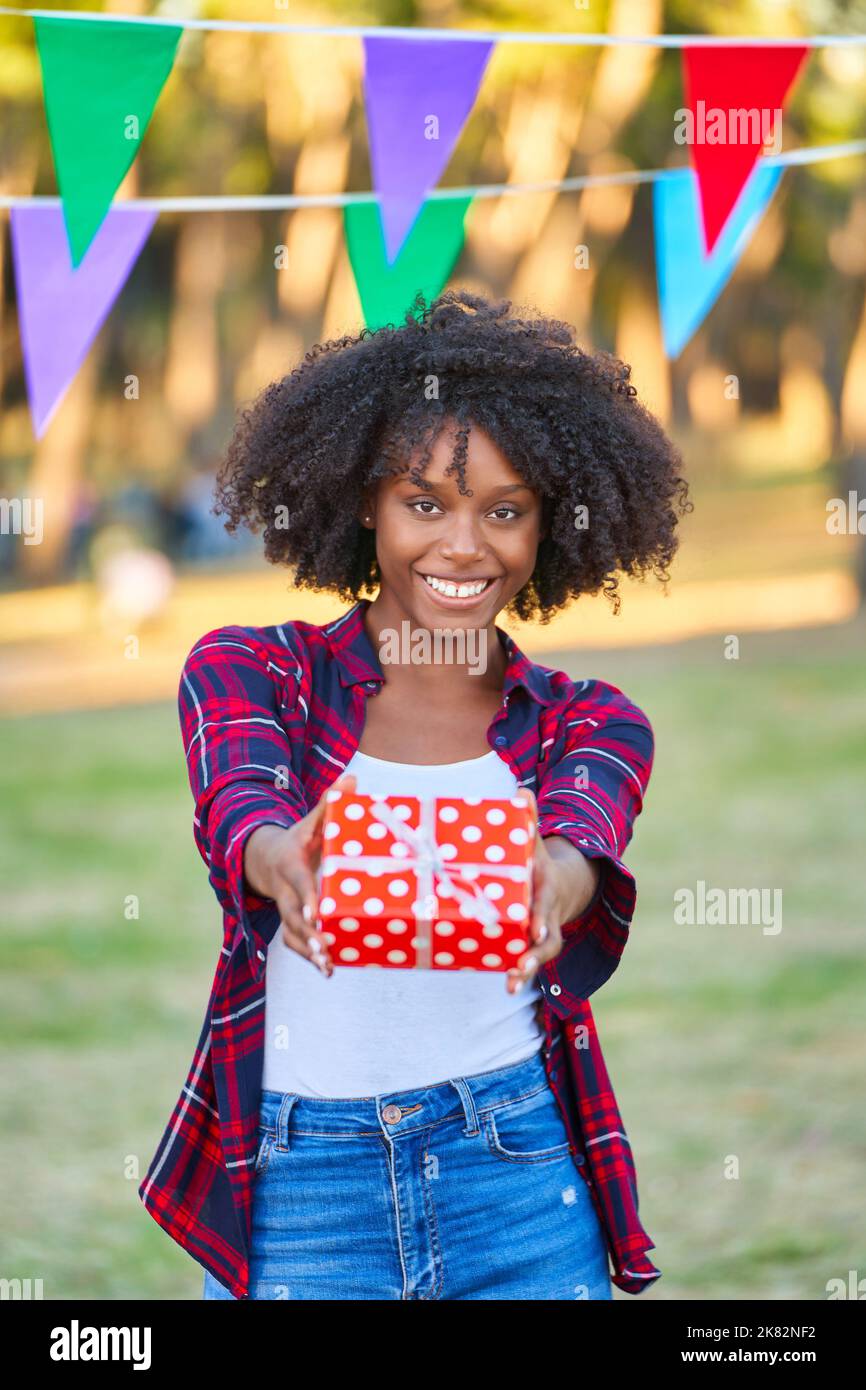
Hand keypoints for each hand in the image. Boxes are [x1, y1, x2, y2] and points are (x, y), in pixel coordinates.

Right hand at [244, 773, 357, 977]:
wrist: (264, 858)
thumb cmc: (298, 840)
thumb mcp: (311, 820)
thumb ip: (330, 803)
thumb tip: (352, 779)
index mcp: (290, 864)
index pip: (298, 883)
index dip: (305, 899)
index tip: (315, 913)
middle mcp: (283, 891)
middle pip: (291, 916)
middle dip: (307, 933)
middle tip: (325, 948)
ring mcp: (283, 909)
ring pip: (291, 935)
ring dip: (308, 952)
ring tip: (328, 966)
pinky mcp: (288, 923)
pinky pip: (295, 943)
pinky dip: (309, 957)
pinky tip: (329, 969)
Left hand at [505, 788, 567, 995]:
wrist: (563, 883)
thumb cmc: (537, 862)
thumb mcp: (535, 841)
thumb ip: (529, 820)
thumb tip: (521, 790)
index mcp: (546, 889)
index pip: (546, 905)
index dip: (541, 919)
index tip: (535, 931)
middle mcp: (549, 915)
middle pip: (548, 939)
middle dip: (535, 953)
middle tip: (521, 966)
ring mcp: (545, 934)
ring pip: (541, 956)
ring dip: (527, 970)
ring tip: (512, 984)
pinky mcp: (534, 945)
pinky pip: (529, 962)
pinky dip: (520, 974)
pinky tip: (507, 985)